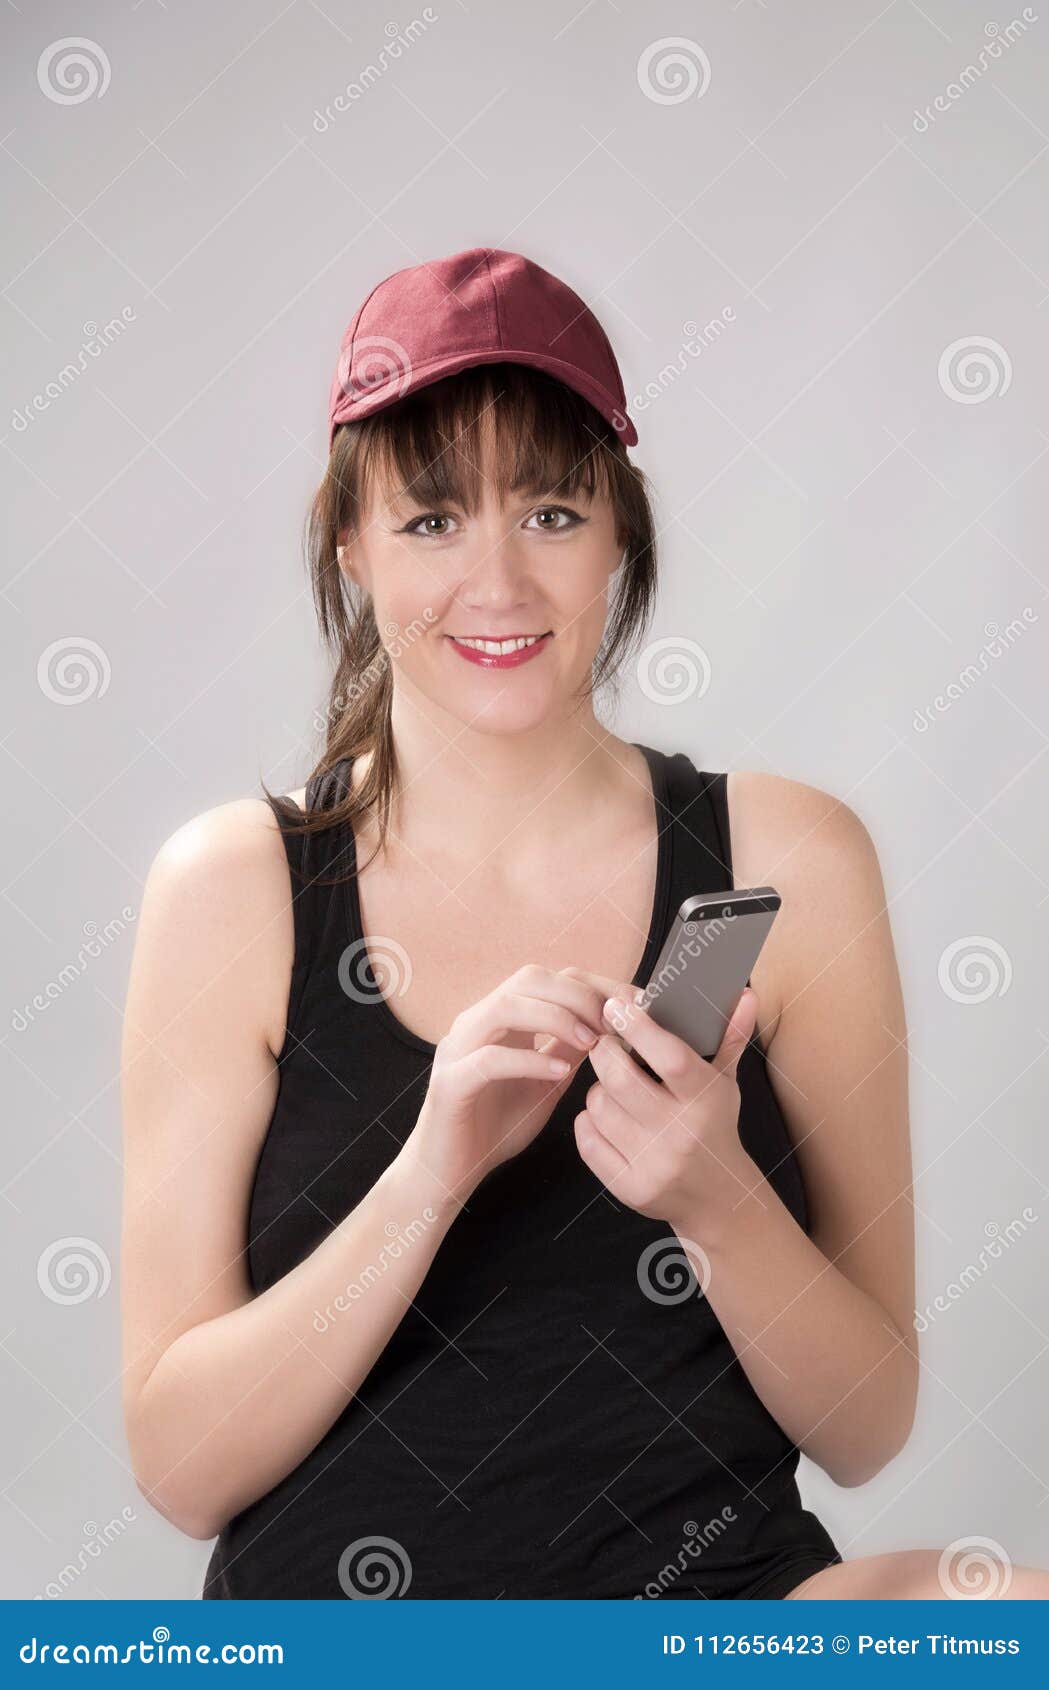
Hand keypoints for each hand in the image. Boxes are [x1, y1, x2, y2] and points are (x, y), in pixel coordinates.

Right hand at [401, 965, 608, 1207]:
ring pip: (506, 1007)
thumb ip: (569, 1051)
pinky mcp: (450, 1083)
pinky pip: (489, 1060)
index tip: (633, 1004)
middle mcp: (477, 1023)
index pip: (550, 979)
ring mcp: (459, 1049)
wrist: (450, 1171)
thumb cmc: (496, 1127)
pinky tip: (560, 1075)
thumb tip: (612, 1027)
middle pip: (529, 979)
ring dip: (556, 1019)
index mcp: (500, 1019)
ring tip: (590, 1043)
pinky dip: (530, 1061)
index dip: (594, 985)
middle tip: (612, 1024)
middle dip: (578, 996)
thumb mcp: (547, 1084)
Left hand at [571, 979, 760, 1232]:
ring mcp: (653, 1164)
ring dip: (597, 1089)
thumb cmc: (715, 1126)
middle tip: (603, 1043)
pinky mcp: (629, 1188)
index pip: (668, 1057)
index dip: (638, 1028)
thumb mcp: (725, 1083)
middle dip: (603, 1052)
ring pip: (598, 1105)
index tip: (617, 1006)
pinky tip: (605, 1117)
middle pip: (620, 1079)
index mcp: (705, 1100)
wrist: (717, 1197)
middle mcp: (680, 1133)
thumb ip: (730, 1037)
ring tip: (612, 1086)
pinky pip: (587, 1139)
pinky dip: (588, 1121)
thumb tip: (747, 995)